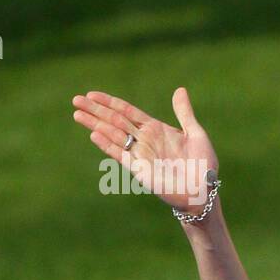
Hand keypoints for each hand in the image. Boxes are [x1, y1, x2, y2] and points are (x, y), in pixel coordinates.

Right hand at [72, 87, 218, 209]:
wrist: (203, 190)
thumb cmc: (203, 164)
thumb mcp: (195, 134)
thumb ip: (184, 113)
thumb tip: (180, 89)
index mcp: (156, 129)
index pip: (128, 112)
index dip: (110, 102)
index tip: (92, 94)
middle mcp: (144, 140)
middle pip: (115, 121)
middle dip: (96, 110)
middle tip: (76, 99)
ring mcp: (140, 154)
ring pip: (113, 135)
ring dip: (95, 124)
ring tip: (77, 114)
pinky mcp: (138, 169)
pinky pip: (120, 154)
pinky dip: (107, 144)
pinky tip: (94, 134)